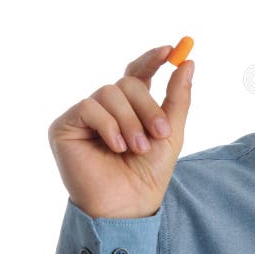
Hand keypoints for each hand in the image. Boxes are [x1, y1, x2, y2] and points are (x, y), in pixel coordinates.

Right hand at [48, 45, 193, 218]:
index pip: (138, 71)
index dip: (152, 59)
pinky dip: (109, 126)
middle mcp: (107, 107)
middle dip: (148, 107)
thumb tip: (189, 63)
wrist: (129, 203)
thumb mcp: (172, 131)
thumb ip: (178, 97)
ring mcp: (85, 116)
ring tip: (138, 148)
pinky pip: (89, 107)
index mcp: (131, 106)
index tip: (171, 50)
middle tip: (162, 132)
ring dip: (130, 121)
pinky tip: (115, 148)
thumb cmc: (149, 172)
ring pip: (110, 92)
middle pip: (128, 82)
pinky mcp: (65, 126)